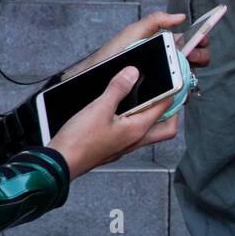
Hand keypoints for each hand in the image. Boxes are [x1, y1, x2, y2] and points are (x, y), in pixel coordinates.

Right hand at [47, 66, 178, 178]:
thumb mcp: (99, 108)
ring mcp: (125, 145)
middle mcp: (135, 140)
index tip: (174, 79)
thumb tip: (133, 73)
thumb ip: (118, 89)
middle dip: (171, 111)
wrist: (60, 163)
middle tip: (169, 94)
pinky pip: (134, 134)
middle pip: (165, 127)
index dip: (172, 92)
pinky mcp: (114, 147)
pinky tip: (124, 111)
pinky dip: (136, 121)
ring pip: (149, 131)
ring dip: (153, 116)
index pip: (164, 109)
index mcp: (137, 130)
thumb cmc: (79, 140)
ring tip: (147, 98)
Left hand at [64, 11, 208, 79]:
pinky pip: (177, 92)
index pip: (189, 42)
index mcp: (164, 44)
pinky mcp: (160, 93)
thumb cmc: (113, 54)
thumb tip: (181, 17)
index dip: (199, 39)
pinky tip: (178, 87)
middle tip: (192, 57)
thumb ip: (156, 20)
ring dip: (192, 72)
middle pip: (194, 58)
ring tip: (185, 71)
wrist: (95, 79)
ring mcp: (165, 78)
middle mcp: (167, 61)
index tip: (202, 40)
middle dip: (199, 55)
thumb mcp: (134, 33)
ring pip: (188, 75)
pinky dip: (182, 90)